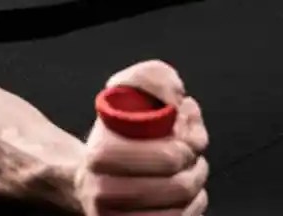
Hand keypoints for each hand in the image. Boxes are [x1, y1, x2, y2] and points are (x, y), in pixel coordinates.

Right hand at [76, 60, 209, 214]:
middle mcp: (102, 194)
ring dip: (196, 190)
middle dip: (196, 169)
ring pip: (180, 212)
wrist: (86, 180)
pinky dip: (192, 210)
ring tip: (192, 173)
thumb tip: (178, 99)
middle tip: (193, 156)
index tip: (186, 139)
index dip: (188, 147)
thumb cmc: (113, 136)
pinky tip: (189, 197)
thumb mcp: (124, 93)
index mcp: (100, 155)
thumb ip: (150, 79)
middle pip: (178, 187)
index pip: (166, 158)